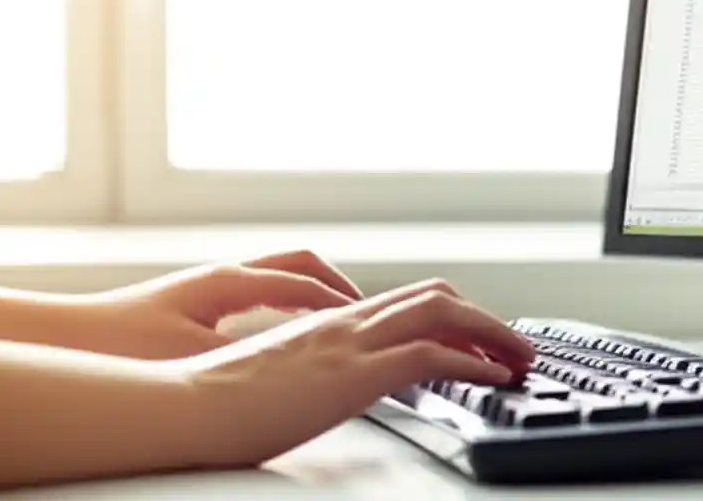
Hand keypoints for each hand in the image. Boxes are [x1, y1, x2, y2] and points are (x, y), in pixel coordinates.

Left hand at [81, 251, 362, 358]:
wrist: (64, 338)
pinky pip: (258, 296)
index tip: (373, 320)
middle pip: (298, 264)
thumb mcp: (195, 357)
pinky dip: (286, 308)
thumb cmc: (120, 344)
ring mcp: (209, 288)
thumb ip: (251, 355)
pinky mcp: (194, 305)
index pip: (305, 282)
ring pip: (278, 278)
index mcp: (229, 281)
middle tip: (366, 311)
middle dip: (336, 285)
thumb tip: (297, 358)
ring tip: (336, 322)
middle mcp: (222, 275)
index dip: (344, 302)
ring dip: (312, 294)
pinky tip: (285, 339)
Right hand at [179, 278, 534, 466]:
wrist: (181, 408)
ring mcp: (349, 343)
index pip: (403, 302)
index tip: (477, 338)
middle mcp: (343, 323)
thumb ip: (310, 374)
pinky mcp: (353, 374)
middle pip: (433, 295)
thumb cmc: (214, 403)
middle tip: (513, 345)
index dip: (449, 314)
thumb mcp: (275, 380)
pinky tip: (495, 376)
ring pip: (441, 311)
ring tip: (520, 357)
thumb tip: (328, 392)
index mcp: (326, 324)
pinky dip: (473, 361)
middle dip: (482, 317)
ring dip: (490, 332)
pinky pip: (429, 354)